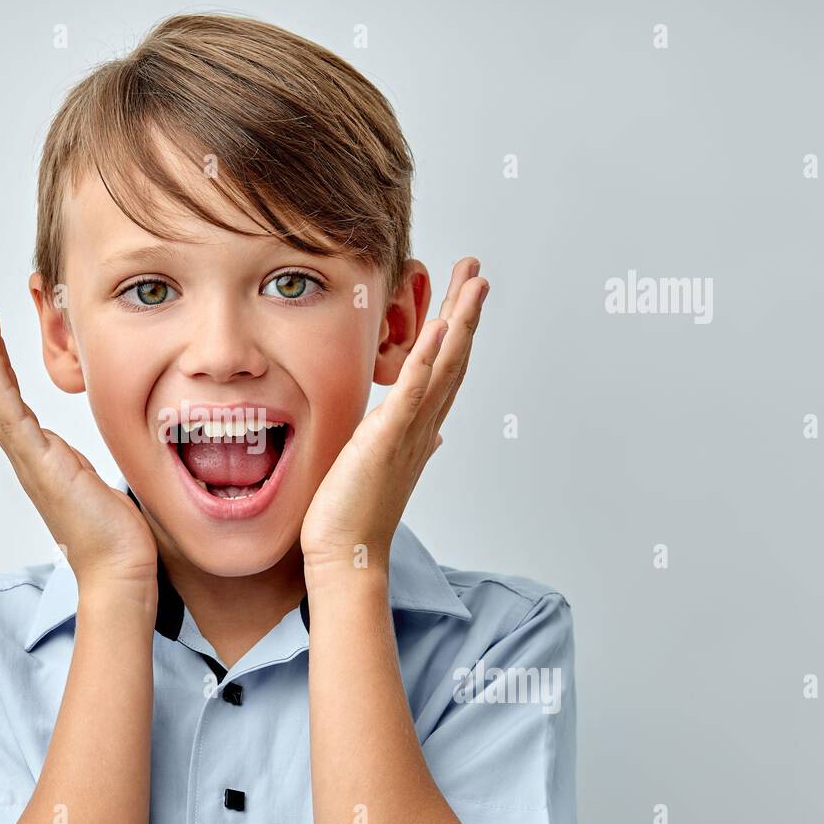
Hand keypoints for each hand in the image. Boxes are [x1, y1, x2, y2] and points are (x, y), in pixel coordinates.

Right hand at [0, 306, 158, 587]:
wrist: (119, 572)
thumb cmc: (119, 538)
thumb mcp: (106, 486)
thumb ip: (95, 466)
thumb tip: (110, 451)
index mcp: (46, 462)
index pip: (13, 408)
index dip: (3, 372)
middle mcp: (32, 460)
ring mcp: (32, 463)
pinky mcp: (43, 466)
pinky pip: (11, 418)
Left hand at [299, 257, 487, 571]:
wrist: (347, 554)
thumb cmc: (358, 515)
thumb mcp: (383, 466)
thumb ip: (409, 442)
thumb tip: (435, 435)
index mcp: (418, 428)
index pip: (445, 368)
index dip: (458, 328)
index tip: (465, 292)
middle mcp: (422, 426)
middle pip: (454, 358)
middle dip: (466, 311)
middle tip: (476, 270)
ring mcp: (408, 432)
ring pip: (444, 368)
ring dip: (459, 322)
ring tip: (472, 282)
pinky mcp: (385, 441)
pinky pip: (412, 394)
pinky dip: (428, 360)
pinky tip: (439, 328)